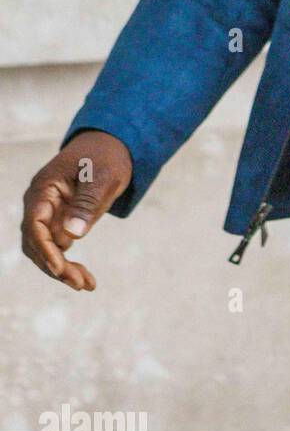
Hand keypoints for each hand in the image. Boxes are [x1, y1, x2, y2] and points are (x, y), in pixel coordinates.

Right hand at [21, 131, 131, 290]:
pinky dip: (69, 264)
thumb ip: (87, 203)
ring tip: (87, 284)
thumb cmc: (106, 157)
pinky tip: (85, 278)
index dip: (45, 248)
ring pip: (45, 250)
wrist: (112, 146)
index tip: (59, 268)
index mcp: (44, 188)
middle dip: (54, 266)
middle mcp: (40, 203)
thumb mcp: (103, 176)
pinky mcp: (59, 222)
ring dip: (62, 270)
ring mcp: (48, 214)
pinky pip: (58, 248)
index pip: (34, 224)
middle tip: (80, 283)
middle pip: (36, 242)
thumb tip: (71, 236)